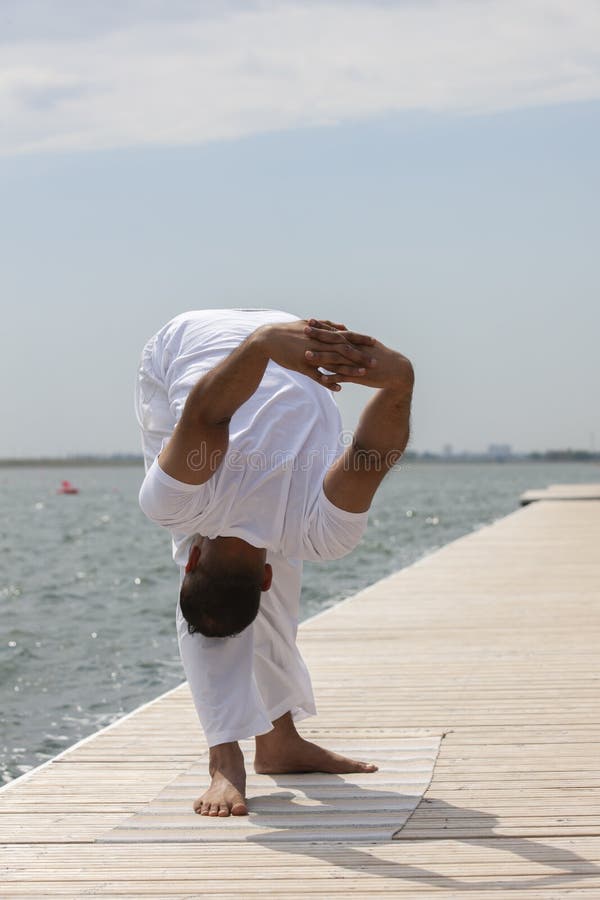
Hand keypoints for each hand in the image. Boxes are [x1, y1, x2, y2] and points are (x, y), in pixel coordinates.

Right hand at [255, 320, 375, 391]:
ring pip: (333, 362)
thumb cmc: (289, 332)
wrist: (267, 339)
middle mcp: (318, 342)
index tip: (374, 342)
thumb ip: (328, 326)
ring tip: (363, 374)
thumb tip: (343, 327)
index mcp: (321, 332)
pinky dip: (328, 381)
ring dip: (349, 369)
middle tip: (375, 361)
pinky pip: (317, 375)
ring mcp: (310, 354)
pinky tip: (339, 387)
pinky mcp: (302, 365)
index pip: (344, 335)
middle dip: (360, 355)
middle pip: (343, 349)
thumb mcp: (309, 325)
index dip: (359, 339)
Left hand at [305, 324, 413, 393]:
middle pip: (334, 341)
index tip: (310, 320)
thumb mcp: (366, 346)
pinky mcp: (360, 376)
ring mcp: (357, 363)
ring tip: (307, 355)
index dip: (323, 326)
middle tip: (304, 330)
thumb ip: (352, 340)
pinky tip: (322, 379)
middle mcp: (355, 350)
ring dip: (322, 357)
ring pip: (337, 359)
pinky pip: (344, 377)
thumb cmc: (380, 357)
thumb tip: (341, 332)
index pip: (336, 331)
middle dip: (319, 336)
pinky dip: (334, 378)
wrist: (397, 371)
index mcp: (356, 342)